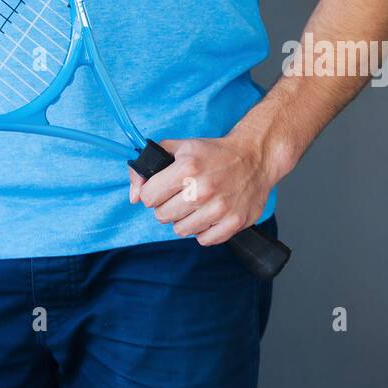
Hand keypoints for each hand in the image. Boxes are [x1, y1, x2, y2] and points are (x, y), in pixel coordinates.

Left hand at [127, 133, 272, 245]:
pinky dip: (203, 231)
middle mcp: (202, 189)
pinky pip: (204, 240)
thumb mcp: (179, 147)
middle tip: (181, 195)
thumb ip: (148, 165)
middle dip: (167, 207)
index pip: (148, 198)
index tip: (163, 189)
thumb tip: (133, 196)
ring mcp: (219, 208)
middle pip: (162, 216)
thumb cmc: (214, 153)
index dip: (153, 193)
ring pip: (181, 230)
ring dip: (185, 219)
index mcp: (187, 167)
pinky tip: (209, 214)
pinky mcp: (233, 223)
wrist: (254, 158)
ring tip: (196, 204)